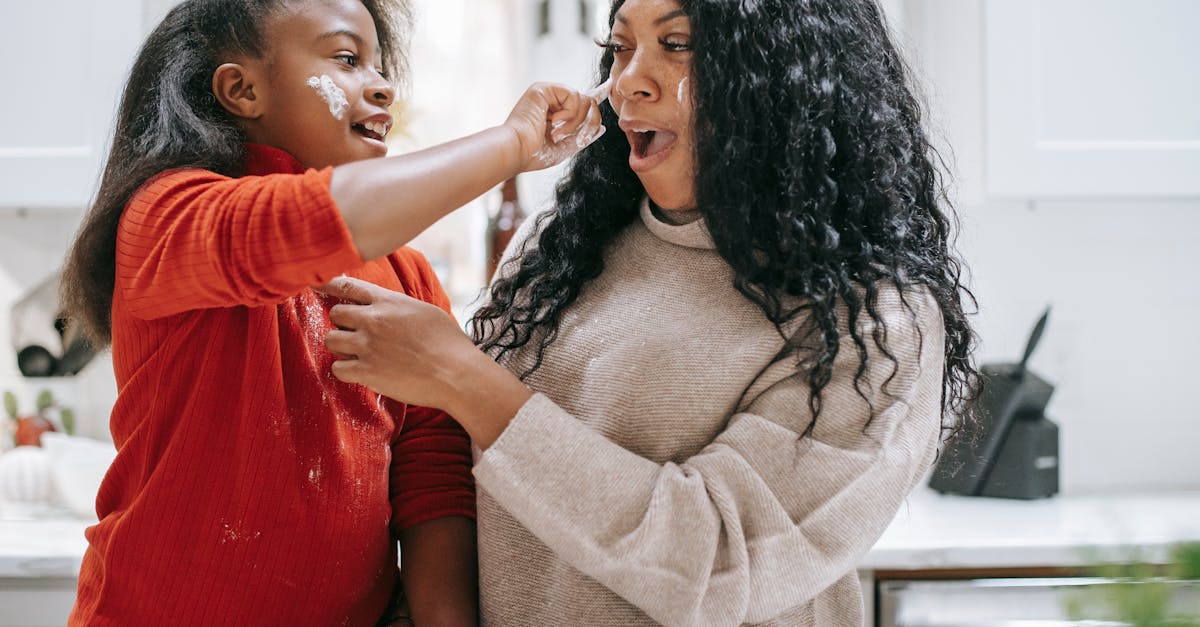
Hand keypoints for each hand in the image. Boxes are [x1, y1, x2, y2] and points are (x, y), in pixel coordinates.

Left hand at [320, 277, 475, 411]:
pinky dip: (346, 370)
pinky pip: (338, 368)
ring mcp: (367, 346)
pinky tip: (359, 372)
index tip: (316, 284)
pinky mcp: (366, 372)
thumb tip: (390, 308)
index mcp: (389, 302)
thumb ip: (401, 307)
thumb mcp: (426, 312)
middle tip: (355, 333)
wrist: (455, 373)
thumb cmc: (449, 344)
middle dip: (342, 323)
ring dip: (341, 346)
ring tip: (357, 354)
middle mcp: (373, 320)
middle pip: (335, 314)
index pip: (347, 285)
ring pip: (331, 340)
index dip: (327, 284)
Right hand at [503, 81, 606, 170]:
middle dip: (590, 123)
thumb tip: (601, 128)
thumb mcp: (565, 148)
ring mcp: (548, 93)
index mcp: (556, 114)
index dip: (597, 93)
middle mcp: (552, 101)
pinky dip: (570, 113)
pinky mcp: (544, 88)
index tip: (609, 85)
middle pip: (588, 102)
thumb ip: (584, 136)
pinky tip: (554, 122)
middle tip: (581, 140)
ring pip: (584, 99)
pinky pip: (573, 94)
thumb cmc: (535, 154)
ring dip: (577, 122)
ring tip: (558, 134)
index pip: (581, 102)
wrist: (517, 150)